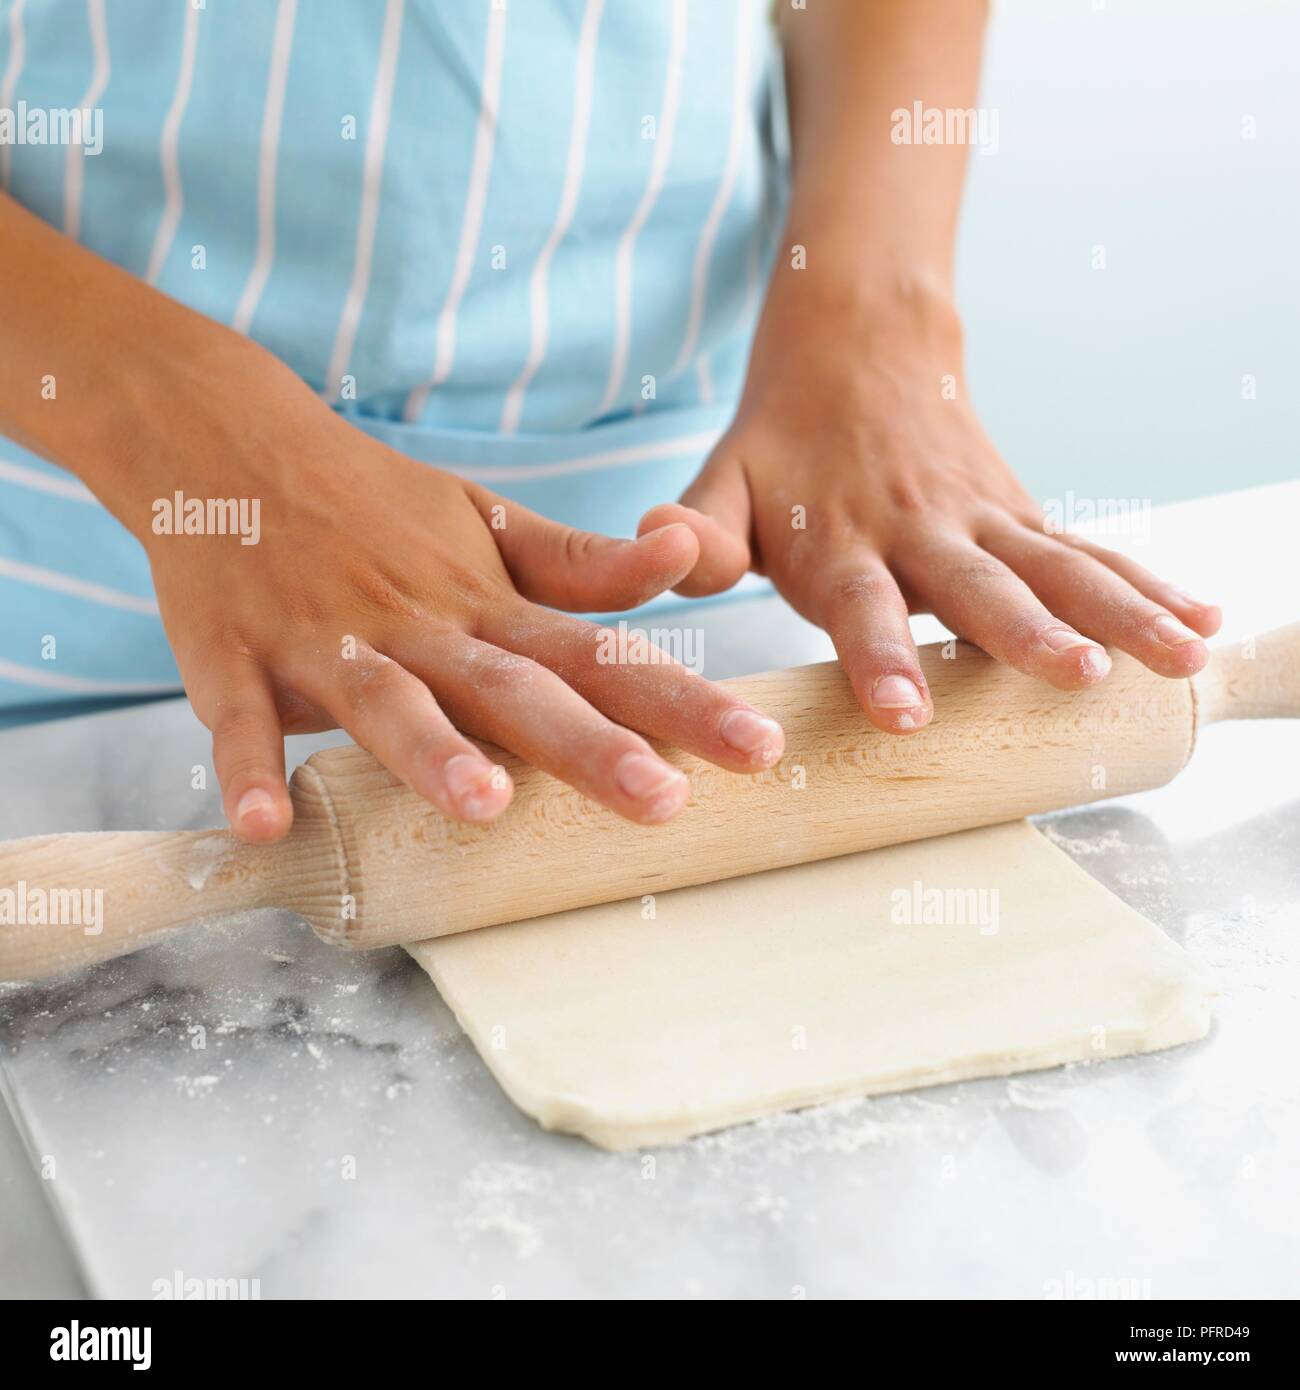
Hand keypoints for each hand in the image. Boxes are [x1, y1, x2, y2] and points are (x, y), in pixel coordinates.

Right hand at [128, 343, 784, 842]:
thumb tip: (680, 563)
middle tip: (663, 801)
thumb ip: (579, 565)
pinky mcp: (234, 654)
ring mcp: (324, 638)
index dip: (679, 703)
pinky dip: (246, 766)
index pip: (598, 658)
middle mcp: (419, 623)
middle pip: (512, 689)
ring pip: (385, 699)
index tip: (757, 747)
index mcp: (484, 601)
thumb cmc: (372, 501)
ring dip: (431, 751)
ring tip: (484, 804)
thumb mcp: (485, 524)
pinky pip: (237, 717)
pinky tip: (261, 826)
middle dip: (588, 747)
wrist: (227, 437)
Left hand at [641, 288, 1220, 733]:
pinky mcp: (1020, 513)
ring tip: (1181, 655)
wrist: (855, 344)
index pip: (860, 606)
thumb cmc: (781, 441)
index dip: (880, 657)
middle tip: (1079, 675)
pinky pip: (1090, 548)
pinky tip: (1201, 617)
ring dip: (1122, 609)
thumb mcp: (723, 481)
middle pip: (982, 586)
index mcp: (842, 539)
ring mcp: (982, 519)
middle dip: (1029, 634)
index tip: (902, 711)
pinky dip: (1147, 581)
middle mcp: (922, 531)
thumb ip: (695, 530)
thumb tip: (656, 553)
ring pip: (1060, 565)